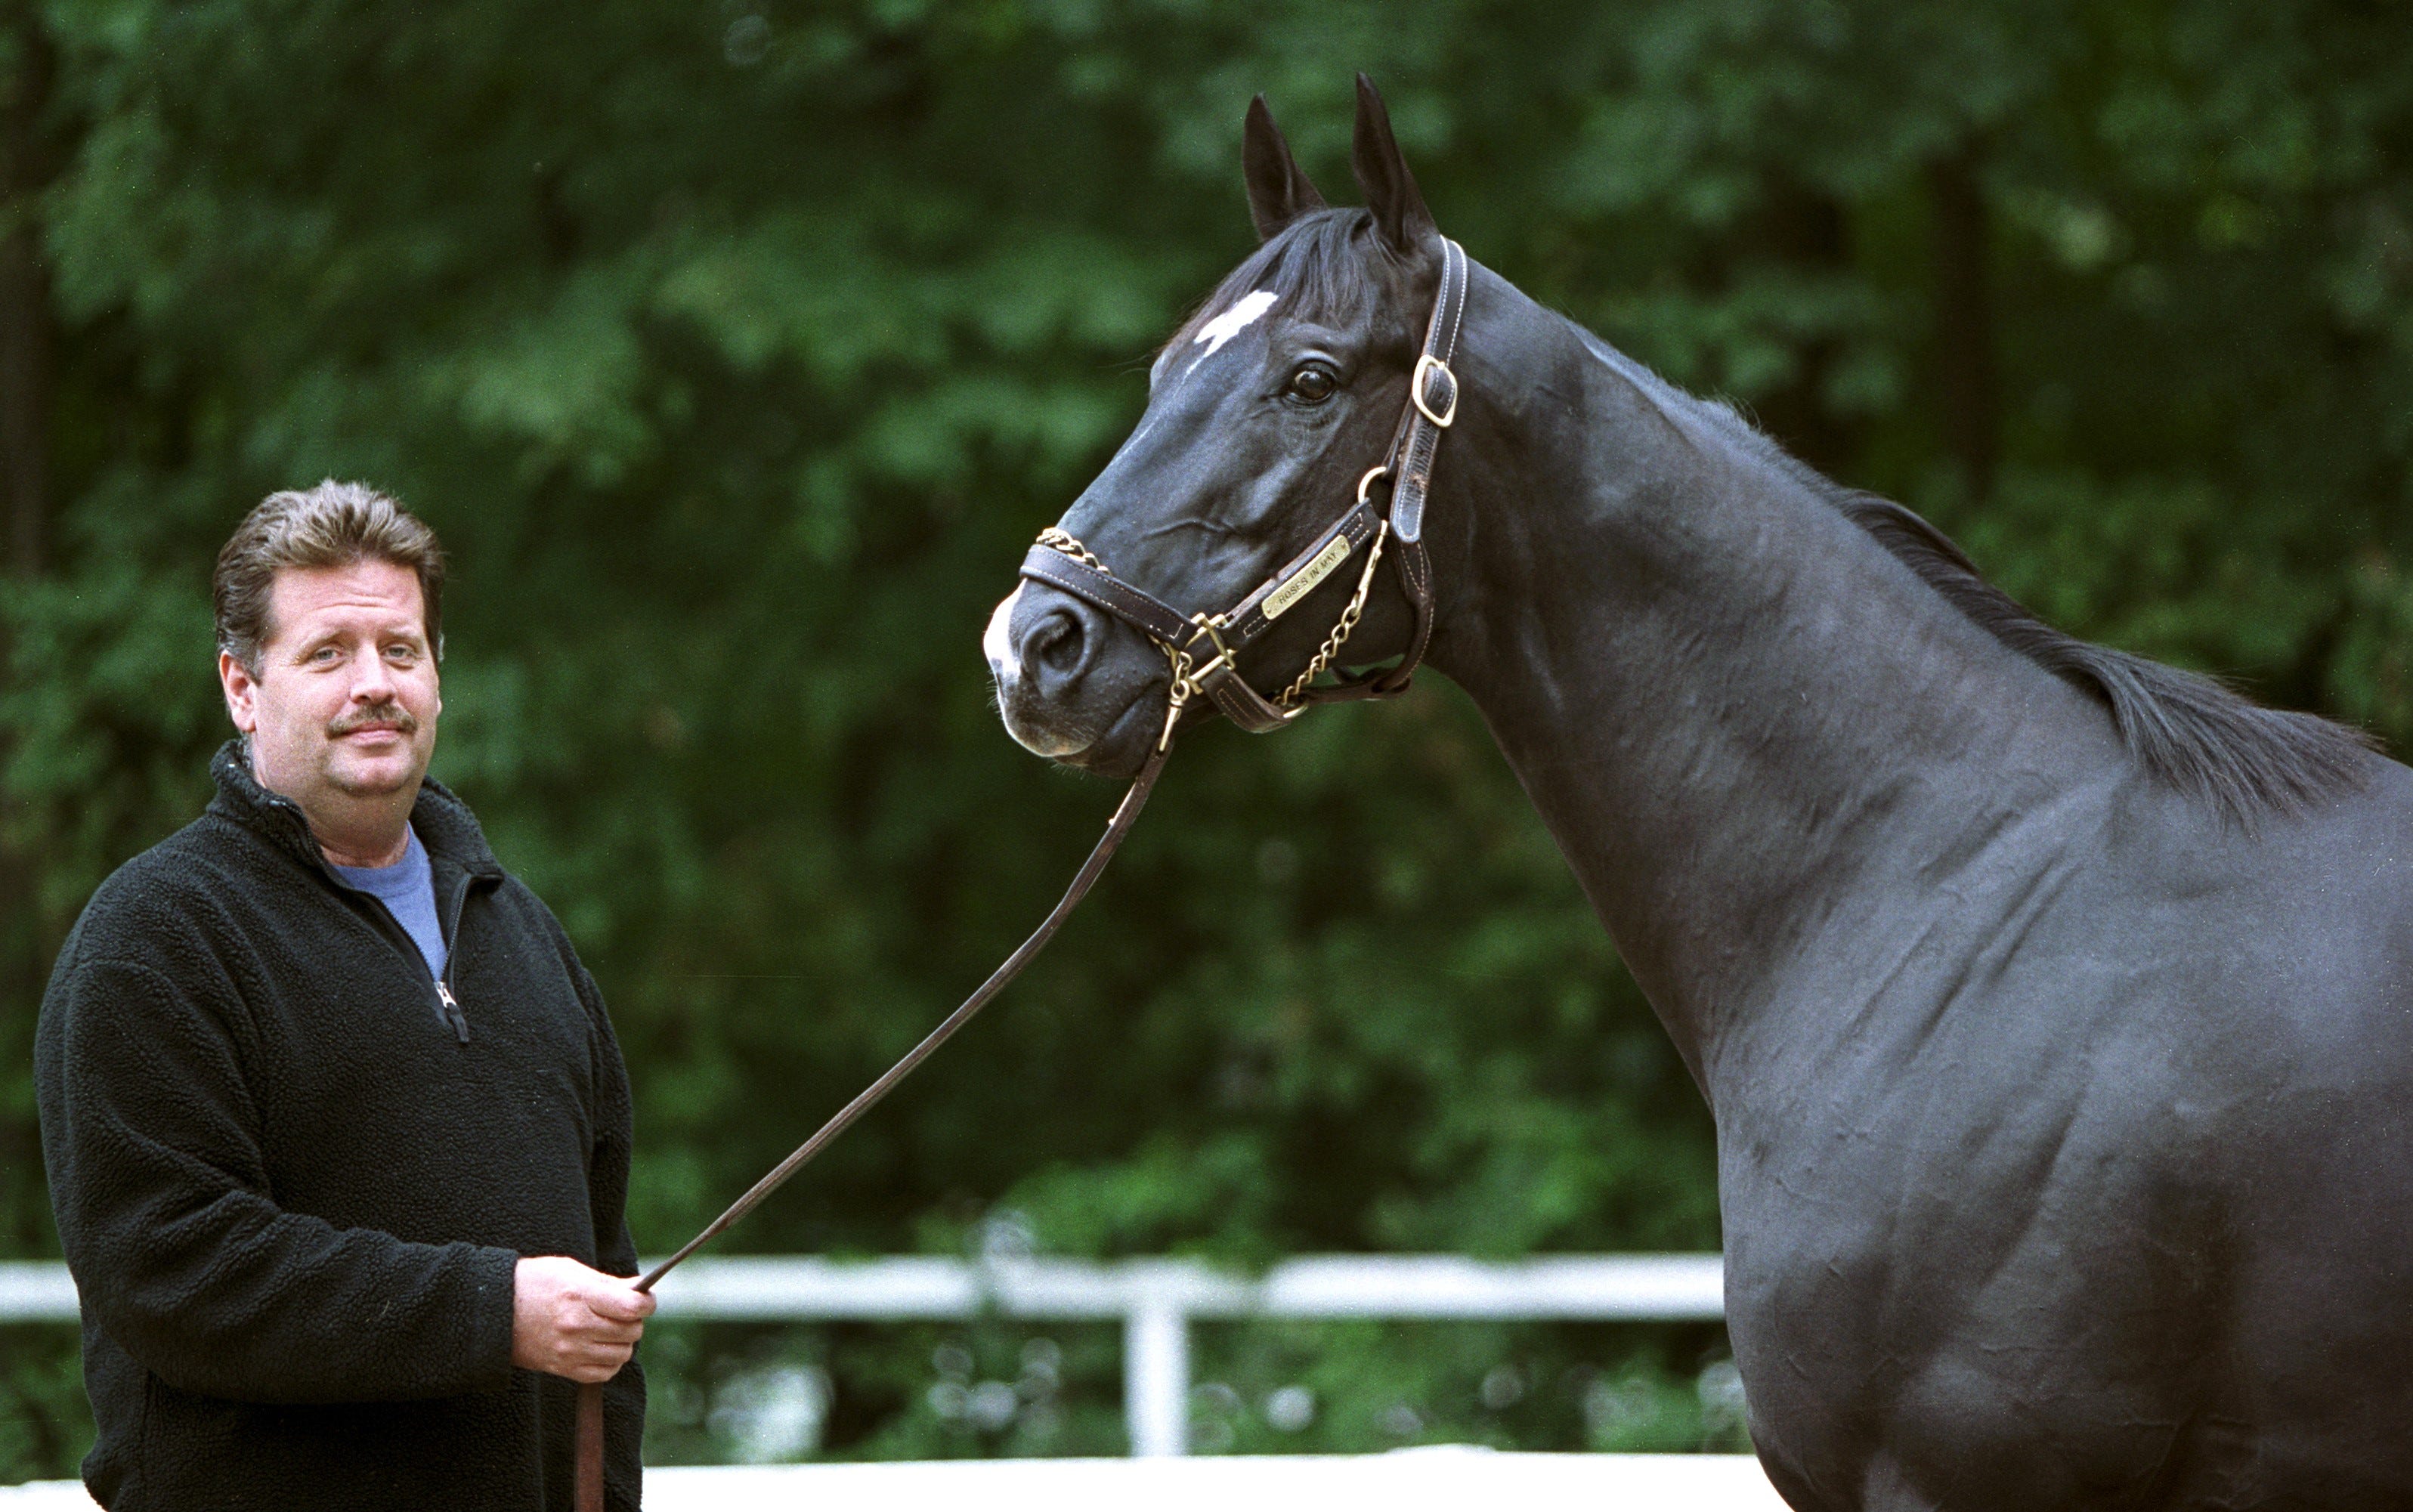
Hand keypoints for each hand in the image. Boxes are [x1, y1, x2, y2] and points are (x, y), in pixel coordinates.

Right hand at [511, 1256, 655, 1382]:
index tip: (645, 1300)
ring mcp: (570, 1350)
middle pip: (631, 1331)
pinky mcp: (562, 1368)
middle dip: (634, 1321)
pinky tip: (600, 1347)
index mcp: (580, 1296)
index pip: (632, 1307)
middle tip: (623, 1313)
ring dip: (623, 1342)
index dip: (646, 1303)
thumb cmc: (534, 1283)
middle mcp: (577, 1326)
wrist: (492, 1311)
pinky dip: (610, 1362)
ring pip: (622, 1354)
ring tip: (610, 1330)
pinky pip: (604, 1373)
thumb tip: (640, 1289)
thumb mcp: (570, 1271)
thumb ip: (607, 1283)